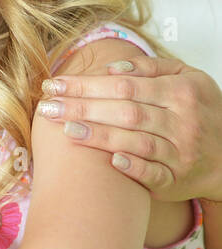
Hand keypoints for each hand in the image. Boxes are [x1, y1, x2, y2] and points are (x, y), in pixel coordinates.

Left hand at [36, 54, 221, 202]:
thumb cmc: (199, 112)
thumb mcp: (188, 79)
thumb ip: (152, 69)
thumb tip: (112, 68)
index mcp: (181, 93)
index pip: (125, 86)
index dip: (87, 85)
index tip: (55, 85)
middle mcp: (182, 122)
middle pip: (125, 112)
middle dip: (82, 108)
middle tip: (47, 106)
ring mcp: (180, 153)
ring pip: (136, 142)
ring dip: (99, 136)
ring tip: (66, 129)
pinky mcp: (177, 179)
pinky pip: (153, 174)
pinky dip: (133, 168)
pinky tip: (110, 161)